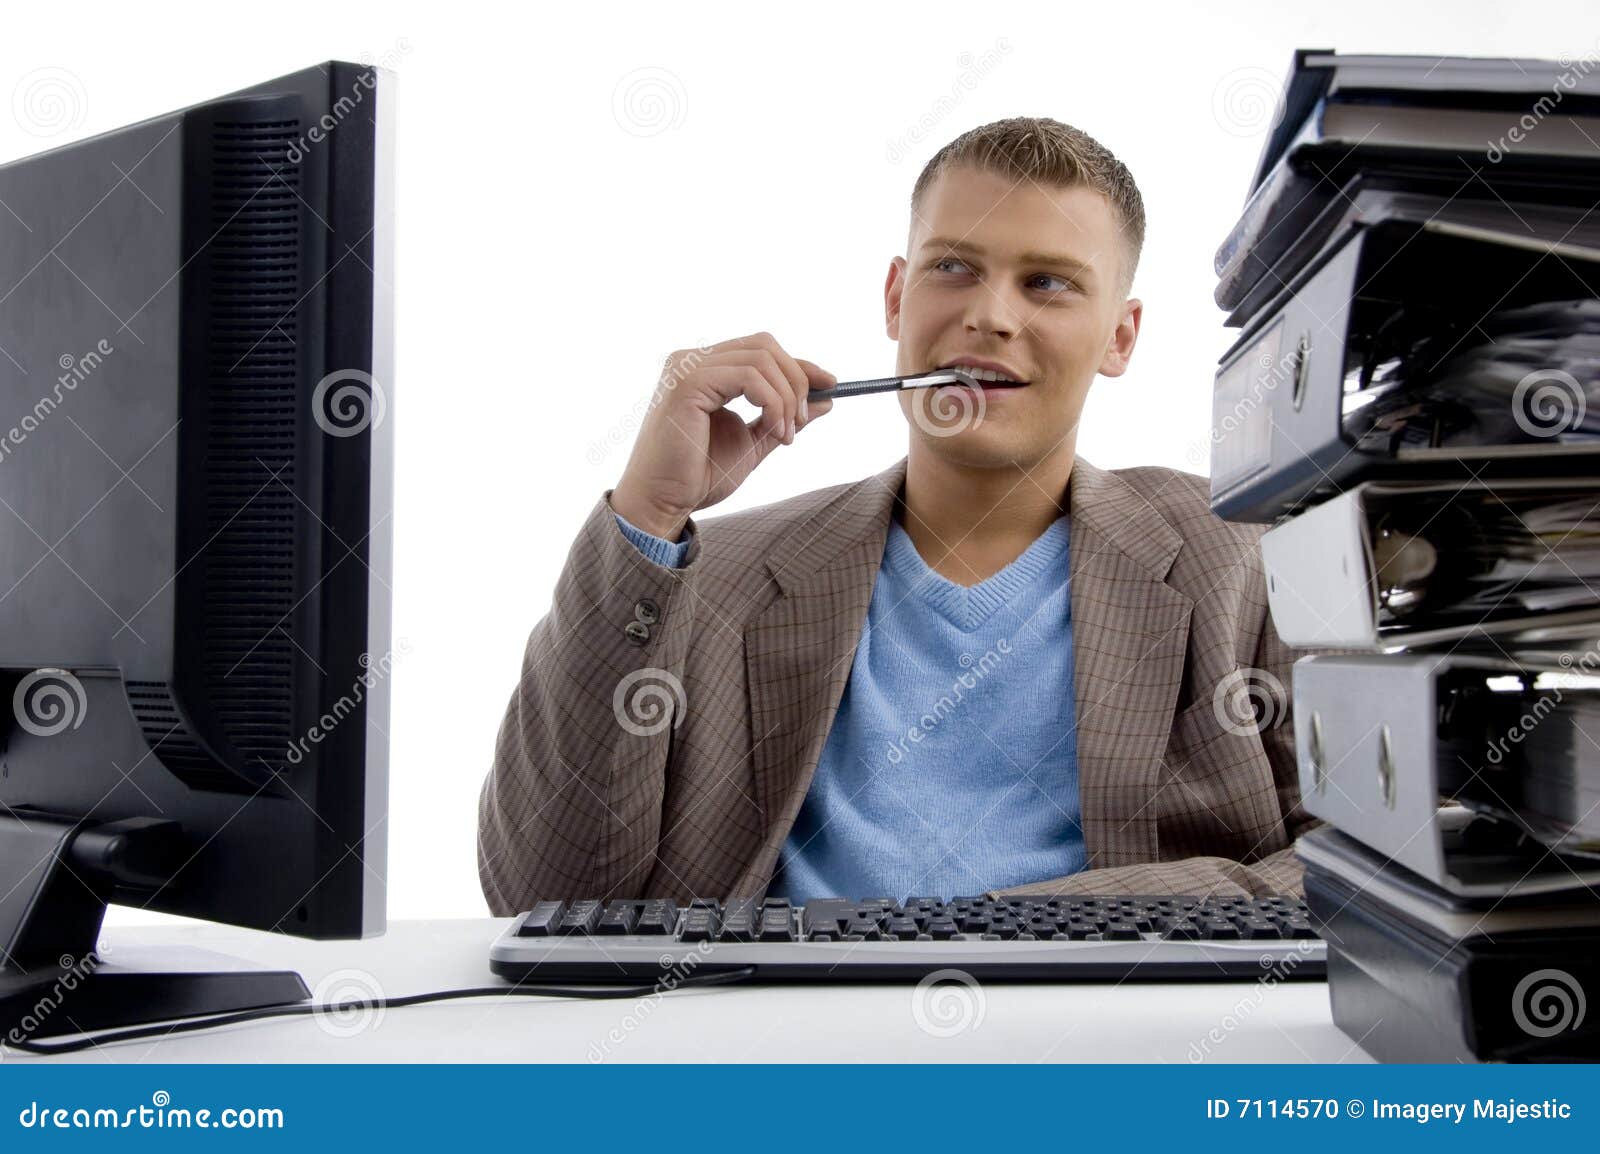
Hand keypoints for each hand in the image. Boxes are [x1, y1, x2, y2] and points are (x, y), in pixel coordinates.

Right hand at [610, 331, 835, 538]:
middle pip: (764, 345)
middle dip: (796, 380)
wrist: (663, 503)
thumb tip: (826, 399)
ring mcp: (687, 367)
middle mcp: (692, 360)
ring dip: (786, 399)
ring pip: (761, 359)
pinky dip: (773, 403)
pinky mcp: (688, 383)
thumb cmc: (698, 477)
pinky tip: (774, 432)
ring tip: (785, 436)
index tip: (831, 385)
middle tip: (800, 422)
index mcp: (703, 370)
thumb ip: (783, 418)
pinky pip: (749, 376)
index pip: (760, 350)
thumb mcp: (753, 443)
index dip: (799, 365)